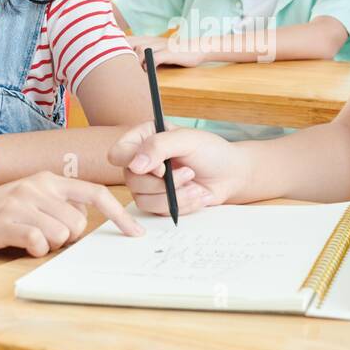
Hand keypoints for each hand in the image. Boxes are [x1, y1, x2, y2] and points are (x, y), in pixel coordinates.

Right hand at [0, 171, 143, 254]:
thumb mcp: (31, 199)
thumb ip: (58, 207)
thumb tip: (83, 227)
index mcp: (49, 180)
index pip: (96, 194)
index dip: (119, 215)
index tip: (136, 233)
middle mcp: (38, 187)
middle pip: (79, 225)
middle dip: (66, 238)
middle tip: (41, 235)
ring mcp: (21, 203)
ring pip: (61, 235)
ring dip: (49, 245)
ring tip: (26, 237)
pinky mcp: (6, 222)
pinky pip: (38, 243)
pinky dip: (34, 249)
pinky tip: (19, 243)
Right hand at [107, 121, 245, 215]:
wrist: (231, 175)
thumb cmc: (212, 151)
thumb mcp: (188, 140)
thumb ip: (159, 146)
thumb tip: (134, 165)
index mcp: (144, 138)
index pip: (118, 153)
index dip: (135, 164)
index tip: (162, 167)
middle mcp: (142, 161)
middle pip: (131, 181)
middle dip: (164, 183)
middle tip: (189, 173)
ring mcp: (148, 183)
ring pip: (142, 200)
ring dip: (175, 196)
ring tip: (195, 186)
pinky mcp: (158, 201)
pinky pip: (158, 211)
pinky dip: (180, 205)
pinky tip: (195, 195)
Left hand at [125, 35, 205, 68]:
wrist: (199, 48)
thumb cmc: (179, 52)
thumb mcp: (162, 50)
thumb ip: (149, 54)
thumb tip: (136, 66)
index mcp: (150, 39)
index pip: (128, 39)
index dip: (118, 47)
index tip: (112, 57)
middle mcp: (153, 40)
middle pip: (131, 43)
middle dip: (123, 54)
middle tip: (120, 68)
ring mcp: (161, 45)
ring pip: (140, 50)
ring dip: (135, 61)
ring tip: (134, 72)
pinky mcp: (170, 52)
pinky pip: (155, 58)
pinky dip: (149, 66)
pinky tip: (147, 72)